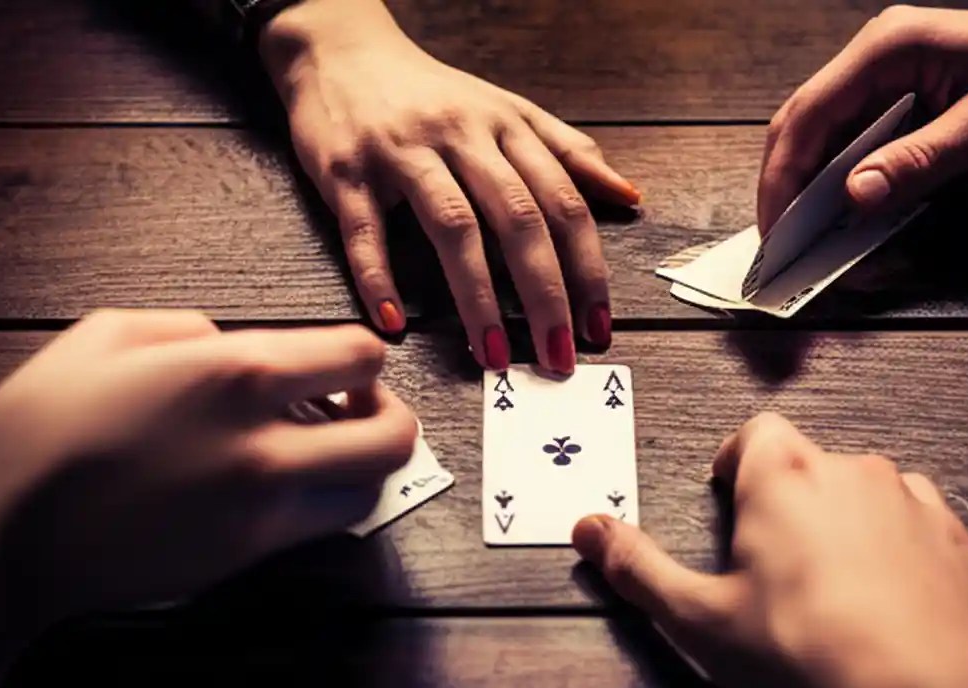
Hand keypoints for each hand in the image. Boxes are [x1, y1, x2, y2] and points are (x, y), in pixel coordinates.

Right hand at [0, 310, 415, 661]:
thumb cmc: (39, 429)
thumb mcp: (109, 333)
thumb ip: (194, 328)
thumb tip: (234, 340)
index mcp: (237, 373)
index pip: (362, 356)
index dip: (361, 356)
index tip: (342, 364)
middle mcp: (267, 444)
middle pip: (396, 437)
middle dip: (390, 414)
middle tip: (356, 407)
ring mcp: (262, 511)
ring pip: (370, 493)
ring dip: (363, 466)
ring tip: (323, 448)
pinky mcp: (245, 558)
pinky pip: (319, 528)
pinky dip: (322, 502)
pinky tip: (281, 482)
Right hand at [260, 0, 640, 373]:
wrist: (339, 50)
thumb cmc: (430, 94)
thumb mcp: (506, 110)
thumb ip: (568, 152)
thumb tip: (629, 195)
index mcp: (506, 127)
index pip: (563, 202)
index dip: (587, 268)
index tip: (598, 326)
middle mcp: (461, 135)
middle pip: (518, 218)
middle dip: (544, 294)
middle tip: (556, 357)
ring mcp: (402, 151)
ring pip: (453, 226)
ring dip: (476, 298)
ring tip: (492, 354)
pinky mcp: (346, 168)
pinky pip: (365, 230)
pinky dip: (379, 278)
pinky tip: (395, 322)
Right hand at [573, 413, 967, 687]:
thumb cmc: (803, 657)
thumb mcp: (697, 619)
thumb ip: (637, 567)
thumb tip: (587, 526)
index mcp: (789, 477)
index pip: (758, 433)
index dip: (741, 460)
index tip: (732, 493)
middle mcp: (864, 473)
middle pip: (825, 464)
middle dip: (805, 502)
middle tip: (785, 564)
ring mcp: (935, 514)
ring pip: (901, 494)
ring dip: (881, 524)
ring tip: (860, 583)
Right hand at [758, 0, 967, 232]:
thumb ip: (922, 159)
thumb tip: (857, 196)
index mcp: (886, 49)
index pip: (809, 113)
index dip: (784, 173)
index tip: (777, 227)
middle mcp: (874, 56)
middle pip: (803, 122)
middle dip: (784, 183)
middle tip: (779, 243)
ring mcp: (883, 74)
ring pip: (822, 132)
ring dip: (806, 184)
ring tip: (799, 236)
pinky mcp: (897, 96)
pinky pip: (852, 138)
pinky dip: (838, 177)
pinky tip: (838, 212)